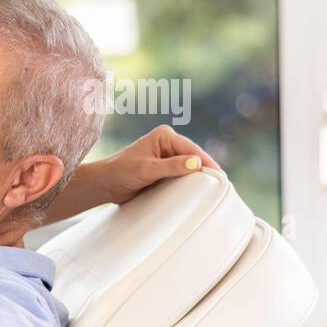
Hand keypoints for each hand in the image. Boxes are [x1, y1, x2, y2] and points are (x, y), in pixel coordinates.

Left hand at [92, 125, 221, 204]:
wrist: (104, 184)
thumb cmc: (120, 172)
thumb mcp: (147, 169)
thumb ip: (171, 166)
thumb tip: (196, 162)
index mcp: (164, 135)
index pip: (191, 149)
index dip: (206, 162)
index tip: (219, 175)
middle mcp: (167, 143)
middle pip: (193, 157)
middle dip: (205, 169)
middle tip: (222, 185)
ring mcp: (166, 156)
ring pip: (189, 167)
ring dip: (198, 177)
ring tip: (215, 189)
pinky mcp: (164, 169)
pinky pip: (181, 175)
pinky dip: (189, 182)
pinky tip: (198, 190)